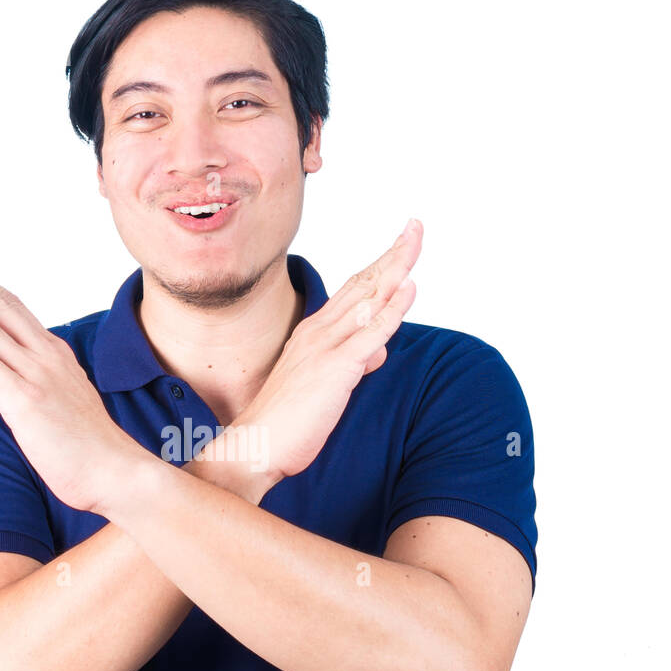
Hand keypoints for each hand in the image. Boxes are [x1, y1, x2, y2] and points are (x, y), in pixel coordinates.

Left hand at [0, 240, 147, 515]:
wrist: (117, 471)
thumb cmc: (93, 448)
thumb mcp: (69, 403)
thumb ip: (46, 386)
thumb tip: (22, 388)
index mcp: (56, 356)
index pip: (16, 311)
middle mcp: (46, 356)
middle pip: (0, 305)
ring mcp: (35, 375)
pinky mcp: (23, 399)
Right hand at [226, 218, 420, 483]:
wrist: (255, 446)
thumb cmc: (285, 422)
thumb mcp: (324, 385)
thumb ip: (351, 362)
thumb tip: (377, 350)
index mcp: (314, 333)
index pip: (354, 290)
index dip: (379, 265)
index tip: (400, 243)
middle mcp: (319, 331)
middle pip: (363, 283)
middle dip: (393, 253)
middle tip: (416, 225)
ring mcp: (326, 347)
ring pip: (368, 298)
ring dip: (396, 266)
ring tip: (415, 238)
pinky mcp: (335, 369)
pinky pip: (370, 332)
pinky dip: (392, 308)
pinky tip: (409, 287)